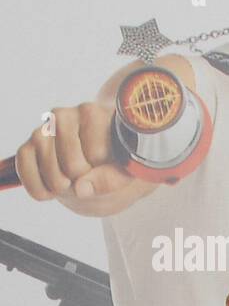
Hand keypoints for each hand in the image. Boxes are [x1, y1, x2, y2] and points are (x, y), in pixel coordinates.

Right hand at [13, 100, 132, 208]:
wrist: (97, 167)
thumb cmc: (115, 164)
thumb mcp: (125, 172)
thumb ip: (110, 179)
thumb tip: (80, 188)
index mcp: (93, 113)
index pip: (97, 154)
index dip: (105, 171)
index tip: (110, 166)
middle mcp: (63, 115)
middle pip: (73, 165)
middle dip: (83, 181)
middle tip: (90, 176)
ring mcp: (41, 130)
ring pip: (50, 169)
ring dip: (63, 188)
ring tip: (74, 182)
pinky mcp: (26, 146)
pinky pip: (26, 171)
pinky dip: (40, 190)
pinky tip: (53, 191)